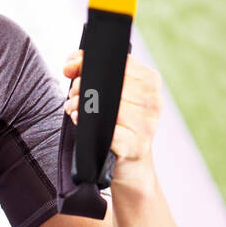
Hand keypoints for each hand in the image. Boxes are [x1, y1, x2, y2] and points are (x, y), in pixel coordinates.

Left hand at [63, 49, 162, 181]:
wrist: (128, 164)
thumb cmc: (113, 124)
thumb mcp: (105, 94)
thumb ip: (89, 71)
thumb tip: (71, 64)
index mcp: (150, 82)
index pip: (119, 62)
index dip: (89, 63)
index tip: (71, 68)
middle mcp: (153, 101)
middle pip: (111, 83)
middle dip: (81, 87)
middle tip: (72, 96)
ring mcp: (148, 125)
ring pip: (108, 106)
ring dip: (81, 106)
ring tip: (74, 110)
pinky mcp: (137, 146)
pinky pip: (109, 131)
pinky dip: (88, 125)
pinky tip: (81, 122)